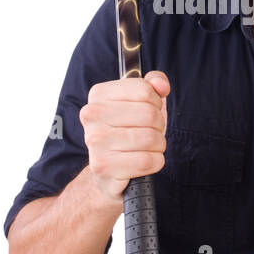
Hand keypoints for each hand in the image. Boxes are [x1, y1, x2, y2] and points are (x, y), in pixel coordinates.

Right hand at [79, 70, 169, 200]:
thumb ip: (154, 84)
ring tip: (145, 148)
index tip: (147, 110)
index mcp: (98, 94)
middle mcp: (91, 115)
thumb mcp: (142, 102)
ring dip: (158, 145)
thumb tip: (161, 86)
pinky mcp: (103, 166)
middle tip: (147, 133)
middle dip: (158, 126)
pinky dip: (155, 162)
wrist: (108, 170)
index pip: (145, 90)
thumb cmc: (127, 132)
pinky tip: (143, 162)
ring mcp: (95, 141)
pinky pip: (148, 161)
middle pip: (149, 114)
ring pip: (151, 138)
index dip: (155, 103)